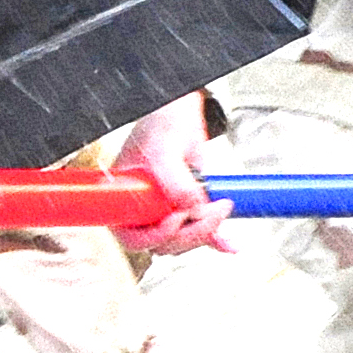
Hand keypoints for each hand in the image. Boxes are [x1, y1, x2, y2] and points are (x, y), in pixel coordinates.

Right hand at [110, 94, 234, 254]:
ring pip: (181, 241)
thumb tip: (192, 209)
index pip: (132, 235)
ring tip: (221, 208)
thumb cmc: (162, 121)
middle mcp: (141, 206)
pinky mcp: (184, 208)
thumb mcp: (166, 150)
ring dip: (205, 231)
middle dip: (190, 232)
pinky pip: (197, 232)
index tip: (178, 218)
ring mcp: (162, 209)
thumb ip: (177, 183)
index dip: (156, 235)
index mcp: (124, 195)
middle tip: (212, 210)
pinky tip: (229, 242)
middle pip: (161, 243)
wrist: (180, 109)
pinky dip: (216, 237)